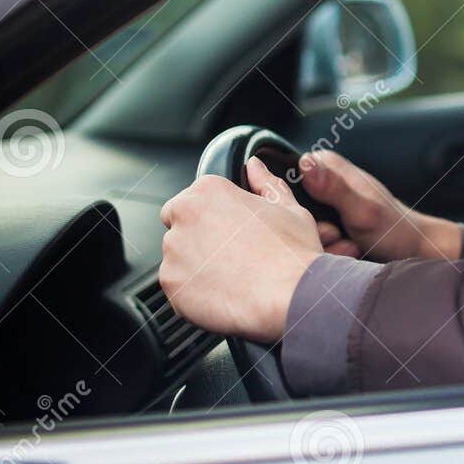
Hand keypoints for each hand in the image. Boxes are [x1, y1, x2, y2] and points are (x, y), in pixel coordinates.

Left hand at [159, 158, 320, 341]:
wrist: (290, 297)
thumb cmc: (292, 253)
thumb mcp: (290, 208)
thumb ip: (266, 183)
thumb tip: (256, 166)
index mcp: (209, 191)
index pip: (194, 198)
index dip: (215, 215)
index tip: (232, 229)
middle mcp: (184, 217)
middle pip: (179, 226)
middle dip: (199, 238)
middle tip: (233, 254)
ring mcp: (173, 253)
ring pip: (178, 258)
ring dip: (197, 266)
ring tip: (233, 276)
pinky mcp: (171, 285)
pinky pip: (179, 287)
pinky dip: (196, 292)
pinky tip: (225, 293)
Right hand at [294, 148, 460, 262]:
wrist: (412, 252)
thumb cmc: (393, 229)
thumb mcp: (362, 210)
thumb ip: (334, 188)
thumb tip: (305, 163)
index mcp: (326, 165)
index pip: (282, 176)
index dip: (290, 205)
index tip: (316, 222)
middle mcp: (321, 180)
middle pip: (288, 206)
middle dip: (308, 229)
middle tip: (338, 237)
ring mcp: (322, 203)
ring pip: (297, 225)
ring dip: (319, 242)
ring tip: (348, 246)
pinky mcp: (325, 223)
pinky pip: (308, 237)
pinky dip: (324, 248)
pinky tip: (345, 252)